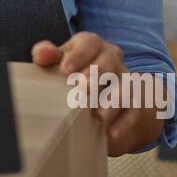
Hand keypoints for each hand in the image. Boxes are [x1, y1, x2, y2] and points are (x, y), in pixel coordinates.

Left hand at [32, 31, 164, 156]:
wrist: (96, 94)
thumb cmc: (71, 73)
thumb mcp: (57, 62)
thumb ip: (46, 55)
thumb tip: (42, 56)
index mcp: (92, 45)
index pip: (89, 43)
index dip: (78, 55)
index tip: (65, 71)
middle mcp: (111, 58)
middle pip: (110, 60)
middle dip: (97, 74)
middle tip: (83, 88)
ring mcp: (124, 79)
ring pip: (126, 85)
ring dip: (114, 99)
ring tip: (99, 115)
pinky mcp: (133, 101)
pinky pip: (134, 110)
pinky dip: (124, 123)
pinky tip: (111, 134)